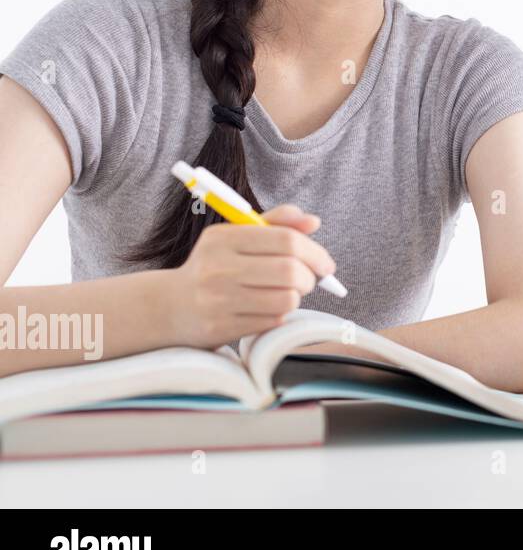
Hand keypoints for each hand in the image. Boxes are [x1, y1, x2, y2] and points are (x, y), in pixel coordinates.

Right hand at [166, 204, 335, 348]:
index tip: (325, 264)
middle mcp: (218, 267)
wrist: (170, 306)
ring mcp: (218, 300)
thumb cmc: (215, 267)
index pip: (287, 240)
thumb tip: (313, 221)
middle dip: (310, 277)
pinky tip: (267, 309)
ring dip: (296, 298)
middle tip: (308, 280)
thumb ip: (276, 224)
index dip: (316, 252)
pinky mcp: (221, 327)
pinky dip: (280, 315)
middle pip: (290, 271)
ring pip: (286, 299)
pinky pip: (273, 321)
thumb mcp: (237, 237)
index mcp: (223, 238)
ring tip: (286, 294)